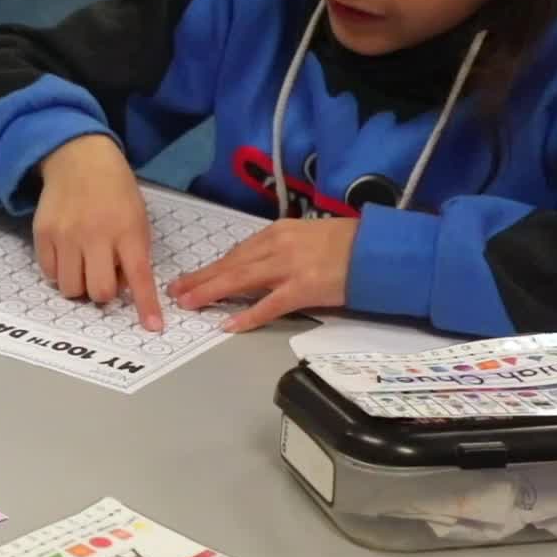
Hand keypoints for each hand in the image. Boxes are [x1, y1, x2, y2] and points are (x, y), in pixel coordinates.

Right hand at [34, 134, 165, 330]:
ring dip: (79, 285)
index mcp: (126, 230)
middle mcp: (95, 235)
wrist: (78, 159)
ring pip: (70, 288)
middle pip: (99, 291)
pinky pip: (49, 273)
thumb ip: (134, 252)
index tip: (153, 327)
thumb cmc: (115, 191)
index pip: (139, 276)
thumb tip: (123, 290)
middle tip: (104, 276)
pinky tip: (67, 256)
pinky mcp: (42, 234)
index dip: (146, 305)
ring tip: (83, 265)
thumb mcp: (137, 217)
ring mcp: (65, 235)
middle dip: (104, 292)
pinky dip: (59, 273)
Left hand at [169, 218, 357, 331]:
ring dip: (211, 291)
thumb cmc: (349, 244)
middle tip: (177, 290)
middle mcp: (279, 245)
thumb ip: (282, 250)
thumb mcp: (308, 237)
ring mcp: (290, 266)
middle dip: (201, 278)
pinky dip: (246, 315)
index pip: (238, 251)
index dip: (214, 266)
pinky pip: (269, 305)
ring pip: (241, 280)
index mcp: (279, 231)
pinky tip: (228, 324)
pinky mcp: (304, 288)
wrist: (379, 249)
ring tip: (189, 302)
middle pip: (231, 263)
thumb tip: (259, 267)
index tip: (193, 276)